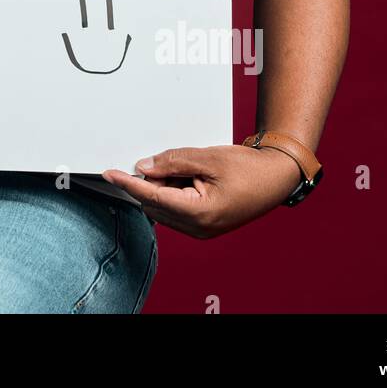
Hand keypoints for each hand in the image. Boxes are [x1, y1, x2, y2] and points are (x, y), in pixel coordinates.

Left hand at [102, 144, 303, 238]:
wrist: (276, 178)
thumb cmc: (249, 168)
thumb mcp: (208, 158)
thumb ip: (173, 162)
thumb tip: (144, 167)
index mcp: (199, 213)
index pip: (151, 197)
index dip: (128, 183)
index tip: (109, 173)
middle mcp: (198, 228)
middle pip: (155, 204)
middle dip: (152, 182)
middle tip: (164, 160)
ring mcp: (202, 230)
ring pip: (164, 208)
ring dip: (164, 187)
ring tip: (187, 168)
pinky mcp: (205, 225)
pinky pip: (177, 210)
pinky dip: (174, 192)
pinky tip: (188, 176)